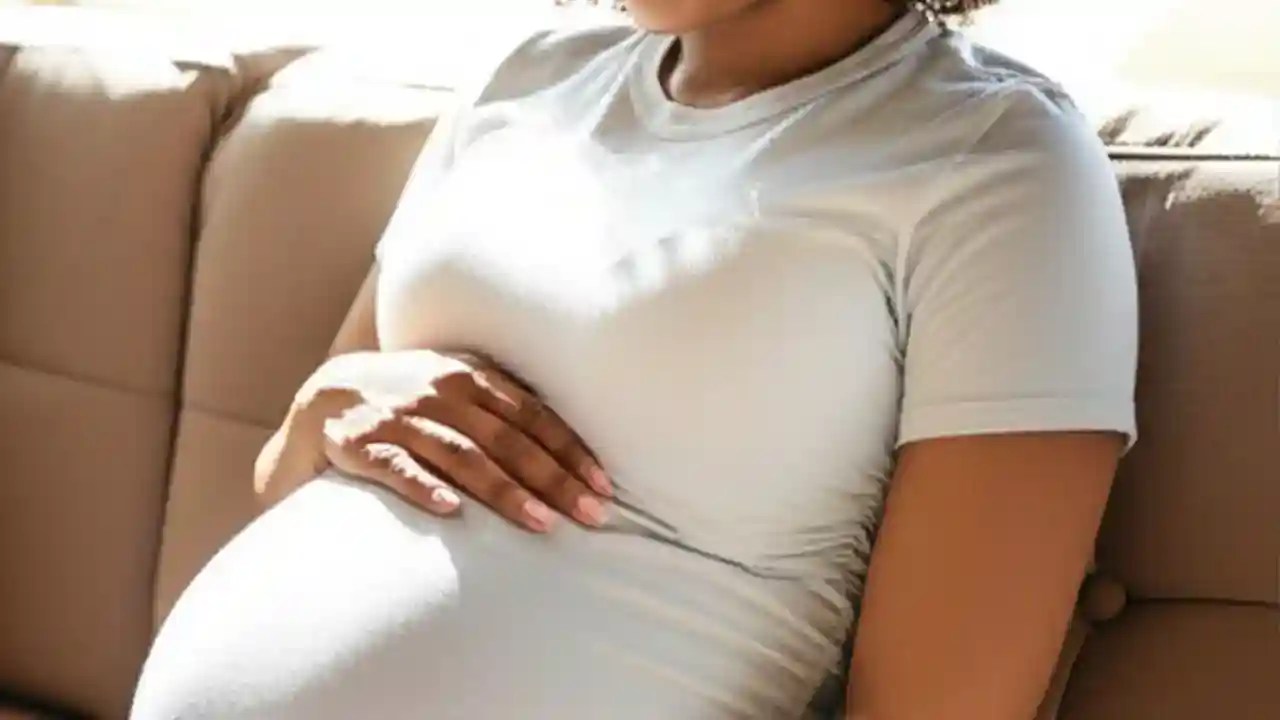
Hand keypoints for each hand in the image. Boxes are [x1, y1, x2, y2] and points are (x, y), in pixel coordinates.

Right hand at [255, 349, 611, 532]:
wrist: (325, 395)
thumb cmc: (409, 398)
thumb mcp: (456, 387)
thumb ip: (503, 405)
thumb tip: (570, 443)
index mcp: (470, 378)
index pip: (533, 415)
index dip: (570, 450)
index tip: (602, 485)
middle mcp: (440, 394)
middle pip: (507, 439)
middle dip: (553, 478)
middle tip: (589, 513)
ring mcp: (401, 418)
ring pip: (462, 455)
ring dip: (504, 490)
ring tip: (540, 522)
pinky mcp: (362, 444)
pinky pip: (396, 468)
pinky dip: (424, 487)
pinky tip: (451, 510)